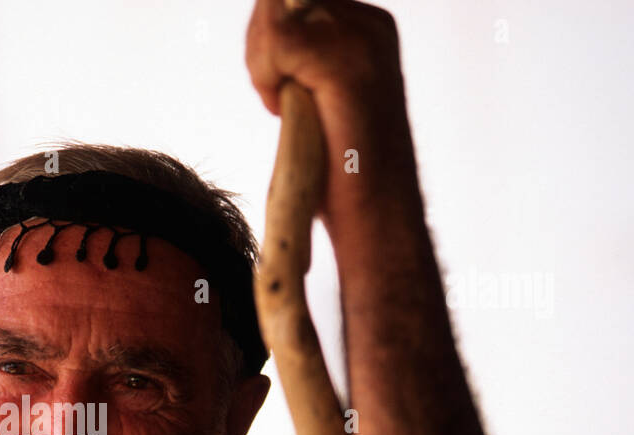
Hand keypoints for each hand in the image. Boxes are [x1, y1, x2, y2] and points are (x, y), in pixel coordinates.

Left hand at [245, 0, 422, 238]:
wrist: (374, 215)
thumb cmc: (341, 170)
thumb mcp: (315, 96)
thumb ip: (297, 55)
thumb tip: (262, 24)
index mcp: (365, 27)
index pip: (292, 0)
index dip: (267, 38)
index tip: (280, 88)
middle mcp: (369, 25)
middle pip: (279, 0)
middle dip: (259, 46)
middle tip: (276, 97)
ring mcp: (361, 40)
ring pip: (275, 15)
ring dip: (261, 64)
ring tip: (282, 104)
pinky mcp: (345, 64)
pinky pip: (278, 40)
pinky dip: (265, 74)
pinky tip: (281, 108)